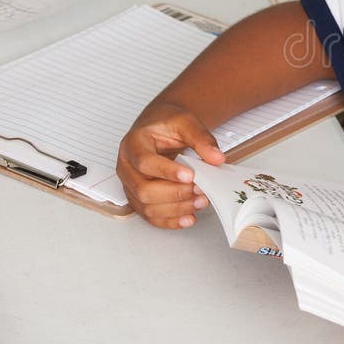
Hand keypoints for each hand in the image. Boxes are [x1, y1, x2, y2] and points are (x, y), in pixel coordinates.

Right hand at [116, 103, 225, 228]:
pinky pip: (150, 215)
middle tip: (200, 190)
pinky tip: (188, 218)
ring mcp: (130, 185)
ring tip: (200, 202)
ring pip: (146, 206)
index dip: (167, 171)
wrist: (159, 126)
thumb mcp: (186, 122)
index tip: (190, 175)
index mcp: (133, 143)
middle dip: (175, 193)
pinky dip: (170, 221)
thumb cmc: (166, 124)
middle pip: (143, 189)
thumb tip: (216, 158)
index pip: (144, 162)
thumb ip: (201, 139)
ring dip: (176, 209)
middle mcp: (126, 166)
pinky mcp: (138, 198)